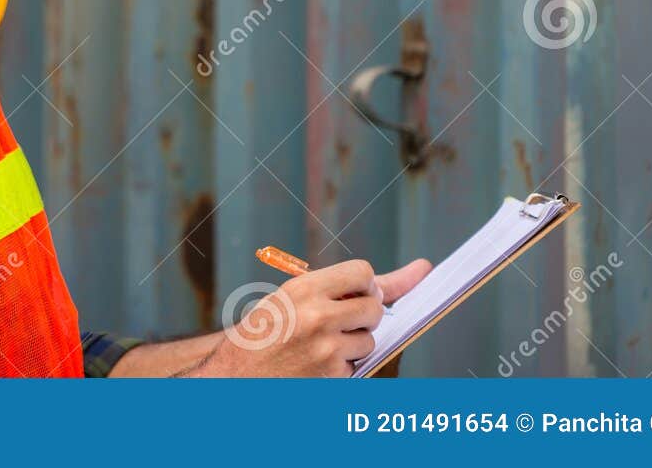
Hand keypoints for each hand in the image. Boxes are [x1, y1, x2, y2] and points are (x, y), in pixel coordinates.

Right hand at [194, 257, 431, 377]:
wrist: (232, 379)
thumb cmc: (264, 335)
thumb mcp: (291, 299)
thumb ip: (342, 287)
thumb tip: (419, 272)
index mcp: (304, 288)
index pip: (362, 272)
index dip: (366, 284)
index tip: (360, 293)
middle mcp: (317, 315)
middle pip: (373, 308)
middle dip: (365, 316)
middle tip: (337, 324)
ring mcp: (326, 349)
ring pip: (369, 341)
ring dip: (352, 346)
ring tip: (316, 349)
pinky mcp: (332, 378)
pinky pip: (356, 368)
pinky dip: (342, 370)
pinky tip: (313, 369)